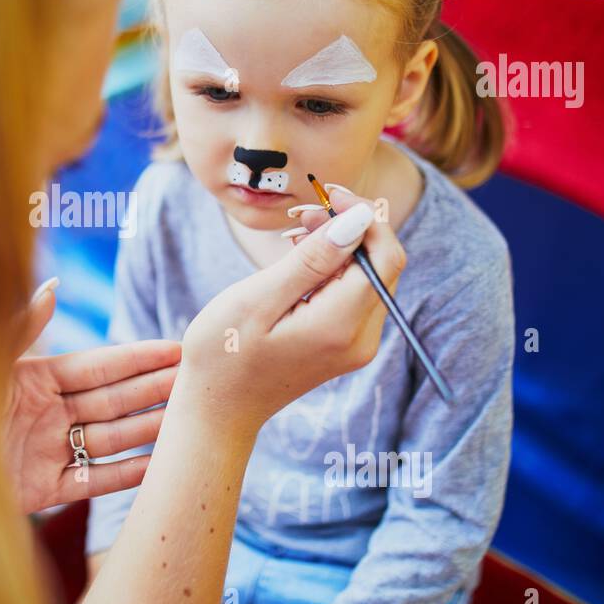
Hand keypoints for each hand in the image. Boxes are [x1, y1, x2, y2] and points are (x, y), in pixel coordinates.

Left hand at [3, 279, 180, 513]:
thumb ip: (18, 329)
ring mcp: (47, 453)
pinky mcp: (42, 493)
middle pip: (114, 401)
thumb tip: (54, 286)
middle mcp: (46, 414)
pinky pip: (95, 482)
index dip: (138, 358)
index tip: (177, 347)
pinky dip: (129, 475)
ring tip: (194, 419)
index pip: (99, 367)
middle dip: (156, 389)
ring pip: (112, 439)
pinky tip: (162, 465)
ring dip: (152, 429)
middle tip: (201, 380)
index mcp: (32, 379)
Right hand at [173, 194, 405, 433]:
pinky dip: (333, 269)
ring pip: (370, 275)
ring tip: (294, 233)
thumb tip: (357, 220)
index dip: (363, 215)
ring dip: (340, 245)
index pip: (384, 255)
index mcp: (340, 326)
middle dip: (350, 226)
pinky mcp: (346, 345)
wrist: (218, 409)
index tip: (325, 194)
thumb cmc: (224, 355)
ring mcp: (356, 345)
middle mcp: (361, 339)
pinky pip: (355, 294)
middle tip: (301, 212)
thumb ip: (311, 259)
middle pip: (383, 263)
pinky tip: (299, 261)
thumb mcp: (258, 299)